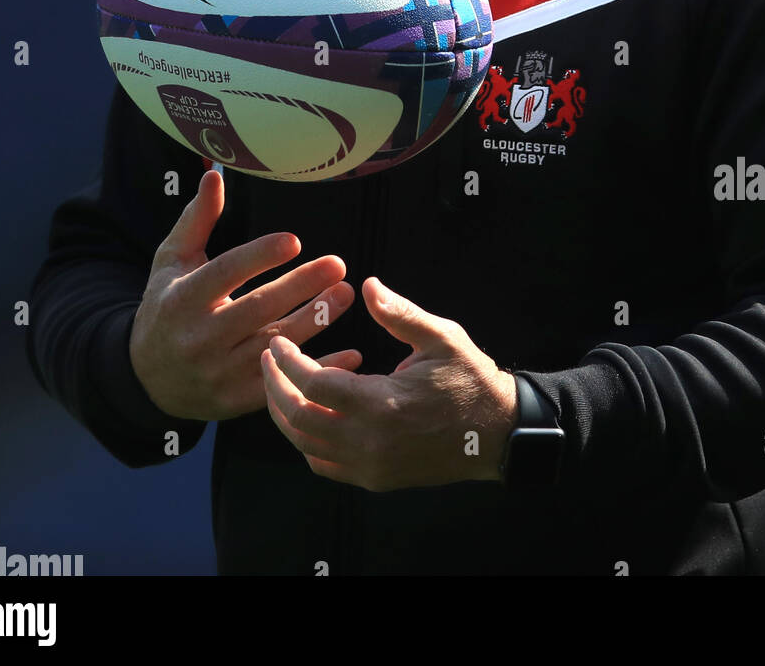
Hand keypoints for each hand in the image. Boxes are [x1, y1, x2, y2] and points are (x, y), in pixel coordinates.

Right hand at [128, 167, 360, 420]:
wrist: (145, 379)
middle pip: (257, 310)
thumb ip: (197, 219)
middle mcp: (199, 339)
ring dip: (316, 320)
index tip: (295, 241)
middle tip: (338, 264)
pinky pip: (283, 383)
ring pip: (275, 345)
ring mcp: (217, 374)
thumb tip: (214, 173)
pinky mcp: (235, 400)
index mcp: (182, 300)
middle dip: (301, 287)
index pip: (225, 274)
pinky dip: (319, 368)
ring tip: (345, 294)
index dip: (259, 257)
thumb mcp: (172, 261)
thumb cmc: (166, 307)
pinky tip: (353, 351)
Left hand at [261, 277, 517, 491]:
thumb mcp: (442, 337)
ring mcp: (370, 466)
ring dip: (284, 415)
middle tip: (267, 360)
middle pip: (298, 419)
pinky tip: (307, 415)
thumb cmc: (470, 380)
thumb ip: (400, 313)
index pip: (314, 385)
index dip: (288, 362)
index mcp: (382, 404)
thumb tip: (369, 285)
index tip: (276, 342)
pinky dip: (305, 441)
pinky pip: (323, 464)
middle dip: (274, 388)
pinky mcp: (374, 479)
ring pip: (305, 445)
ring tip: (279, 385)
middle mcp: (369, 442)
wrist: (497, 435)